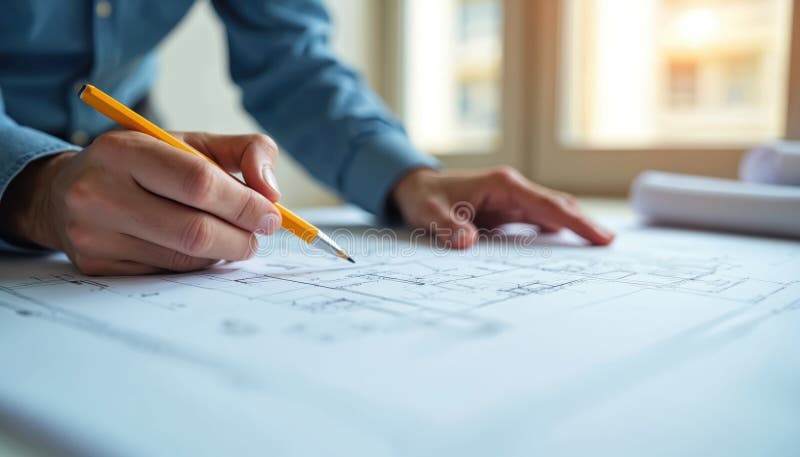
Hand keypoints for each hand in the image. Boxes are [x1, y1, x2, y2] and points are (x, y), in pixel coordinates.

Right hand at [4, 131, 282, 274]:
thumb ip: (245, 151)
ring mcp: (93, 233)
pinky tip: (194, 249)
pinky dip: (194, 264)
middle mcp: (99, 192)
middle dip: (241, 237)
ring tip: (229, 238)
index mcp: (125, 150)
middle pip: (194, 230)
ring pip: (184, 258)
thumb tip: (271, 192)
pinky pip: (166, 274)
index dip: (244, 204)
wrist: (65, 190)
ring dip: (221, 252)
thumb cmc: (143, 164)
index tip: (270, 215)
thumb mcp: (191, 143)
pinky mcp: (95, 265)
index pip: (199, 182)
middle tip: (258, 235)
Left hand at [392, 167, 614, 247]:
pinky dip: (557, 232)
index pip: (547, 204)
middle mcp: (513, 189)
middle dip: (584, 224)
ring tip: (599, 247)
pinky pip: (539, 221)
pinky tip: (568, 249)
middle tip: (609, 244)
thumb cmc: (425, 197)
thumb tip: (467, 243)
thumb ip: (448, 227)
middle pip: (558, 206)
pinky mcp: (510, 210)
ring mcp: (513, 199)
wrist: (417, 187)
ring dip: (574, 228)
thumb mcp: (430, 213)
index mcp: (503, 185)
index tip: (598, 236)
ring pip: (552, 213)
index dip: (574, 221)